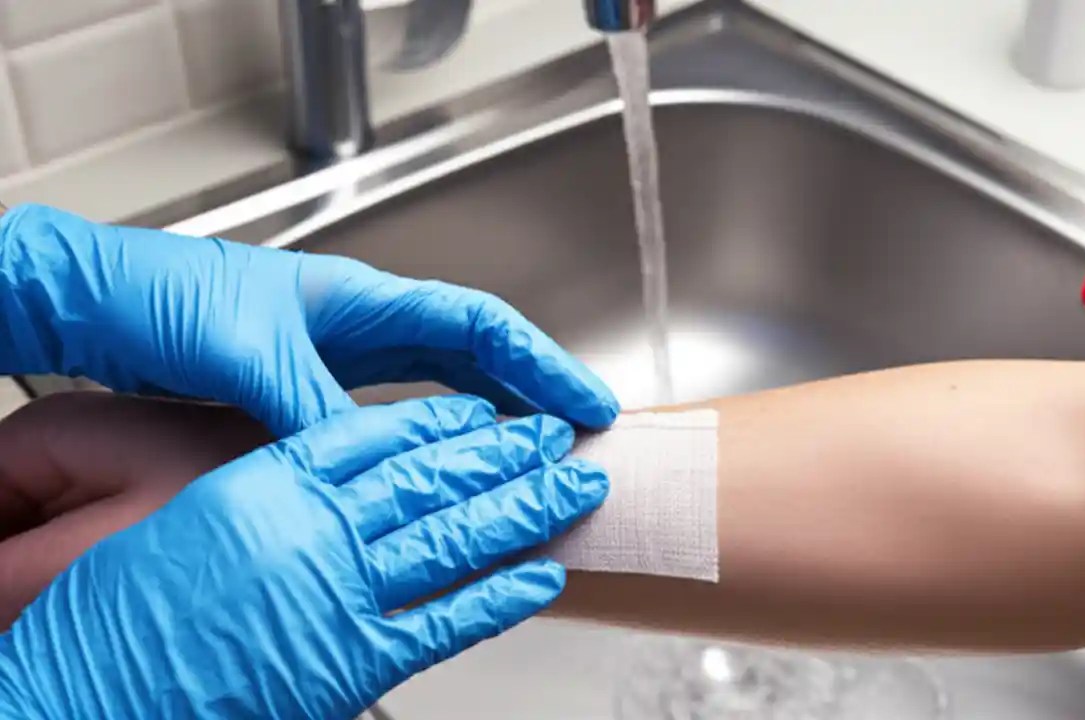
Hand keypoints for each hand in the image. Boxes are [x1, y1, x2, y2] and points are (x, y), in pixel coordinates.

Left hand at [0, 204, 618, 437]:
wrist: (98, 302)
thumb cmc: (162, 297)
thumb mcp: (245, 352)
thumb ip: (309, 404)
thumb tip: (364, 462)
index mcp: (362, 298)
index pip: (479, 323)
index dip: (542, 362)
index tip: (586, 401)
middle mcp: (362, 324)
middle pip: (477, 355)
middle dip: (535, 392)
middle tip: (582, 438)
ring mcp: (341, 356)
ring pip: (443, 386)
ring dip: (492, 417)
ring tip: (534, 457)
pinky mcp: (313, 389)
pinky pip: (397, 415)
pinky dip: (435, 438)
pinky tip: (446, 468)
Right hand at [0, 395, 606, 718]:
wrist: (83, 695)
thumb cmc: (113, 625)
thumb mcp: (182, 530)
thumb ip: (261, 503)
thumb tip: (303, 485)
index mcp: (267, 485)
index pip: (372, 437)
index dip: (436, 423)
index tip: (478, 411)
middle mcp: (313, 527)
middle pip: (430, 474)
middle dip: (501, 454)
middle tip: (553, 436)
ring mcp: (338, 589)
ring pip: (453, 533)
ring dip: (522, 507)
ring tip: (572, 485)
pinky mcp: (352, 658)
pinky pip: (444, 619)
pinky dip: (500, 595)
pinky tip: (541, 574)